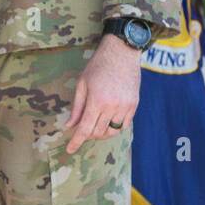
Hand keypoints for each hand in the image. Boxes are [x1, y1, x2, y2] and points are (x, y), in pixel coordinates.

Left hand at [66, 35, 141, 153]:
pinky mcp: (134, 106)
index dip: (76, 141)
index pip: (85, 128)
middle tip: (80, 129)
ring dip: (100, 133)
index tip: (69, 150)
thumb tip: (70, 126)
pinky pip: (123, 126)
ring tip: (93, 125)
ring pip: (111, 132)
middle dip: (87, 135)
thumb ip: (77, 108)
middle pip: (98, 132)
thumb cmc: (97, 66)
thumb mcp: (82, 85)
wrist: (122, 54)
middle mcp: (112, 106)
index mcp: (97, 101)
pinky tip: (106, 122)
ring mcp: (125, 107)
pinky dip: (113, 128)